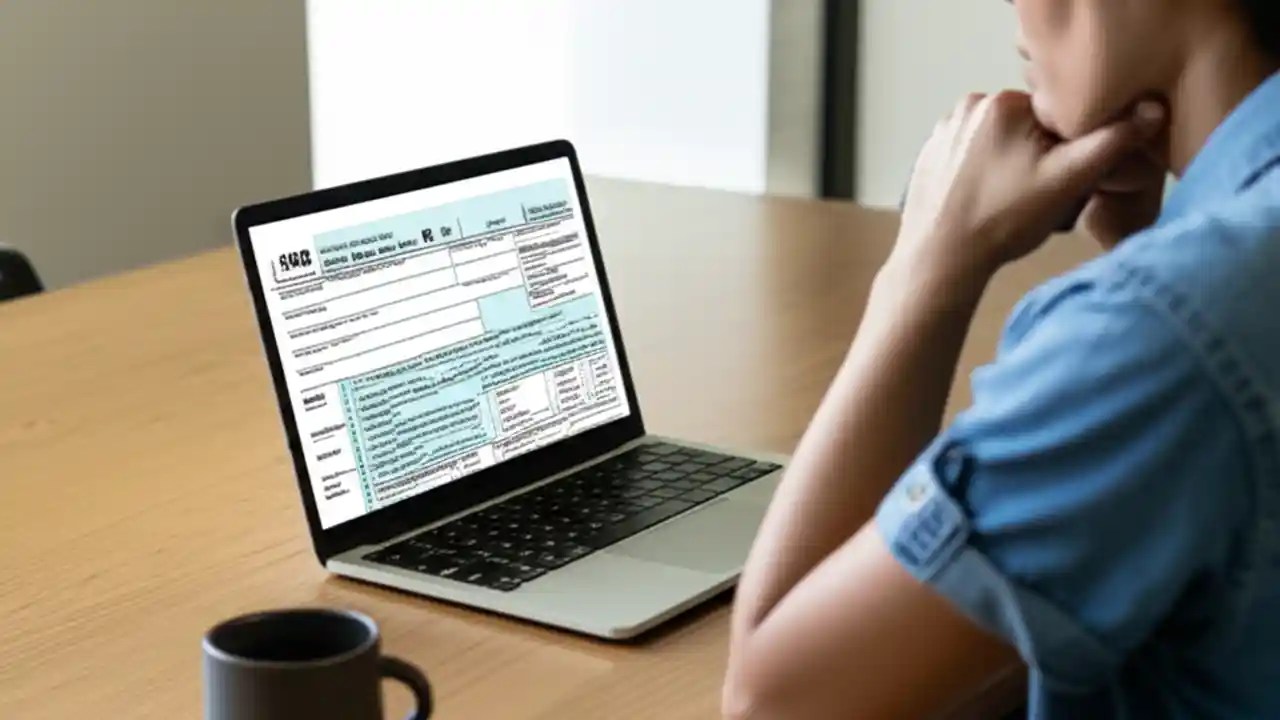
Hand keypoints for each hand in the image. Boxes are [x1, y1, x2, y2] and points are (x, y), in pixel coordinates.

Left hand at [896, 92, 1165, 280]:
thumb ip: (1112, 142)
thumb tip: (1153, 109)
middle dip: (1041, 159)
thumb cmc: (1002, 222)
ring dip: (1015, 168)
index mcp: (1002, 101)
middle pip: (1029, 128)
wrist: (940, 260)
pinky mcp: (930, 155)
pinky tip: (986, 203)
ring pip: (1003, 144)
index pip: (1056, 116)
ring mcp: (944, 131)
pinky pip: (974, 157)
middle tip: (1035, 197)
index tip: (1061, 179)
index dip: (1068, 150)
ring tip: (1009, 204)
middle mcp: (968, 106)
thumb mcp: (1069, 181)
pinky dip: (986, 176)